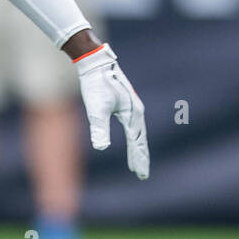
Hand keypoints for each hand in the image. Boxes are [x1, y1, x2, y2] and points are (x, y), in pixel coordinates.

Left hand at [76, 44, 149, 179]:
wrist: (96, 63)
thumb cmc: (96, 85)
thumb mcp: (96, 108)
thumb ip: (100, 128)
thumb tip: (102, 148)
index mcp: (133, 114)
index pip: (137, 142)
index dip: (138, 158)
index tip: (141, 174)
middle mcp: (136, 111)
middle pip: (140, 139)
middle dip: (141, 157)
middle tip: (142, 174)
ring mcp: (132, 107)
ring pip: (138, 133)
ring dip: (138, 148)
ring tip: (137, 162)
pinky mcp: (125, 104)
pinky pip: (132, 126)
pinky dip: (134, 138)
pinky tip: (131, 139)